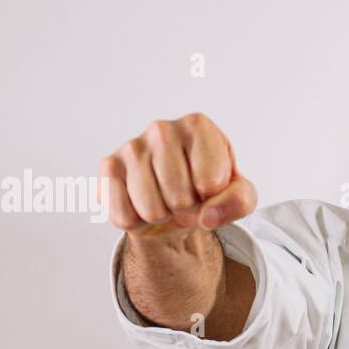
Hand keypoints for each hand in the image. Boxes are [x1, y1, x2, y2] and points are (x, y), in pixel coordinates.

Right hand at [99, 113, 256, 236]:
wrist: (174, 200)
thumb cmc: (207, 189)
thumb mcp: (239, 194)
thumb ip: (239, 201)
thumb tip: (208, 215)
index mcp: (198, 126)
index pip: (211, 182)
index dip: (213, 196)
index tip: (209, 186)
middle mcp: (162, 129)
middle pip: (180, 199)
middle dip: (186, 208)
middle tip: (185, 196)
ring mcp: (132, 147)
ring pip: (151, 209)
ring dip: (162, 216)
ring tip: (165, 199)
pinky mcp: (108, 168)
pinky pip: (123, 215)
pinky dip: (137, 222)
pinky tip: (141, 203)